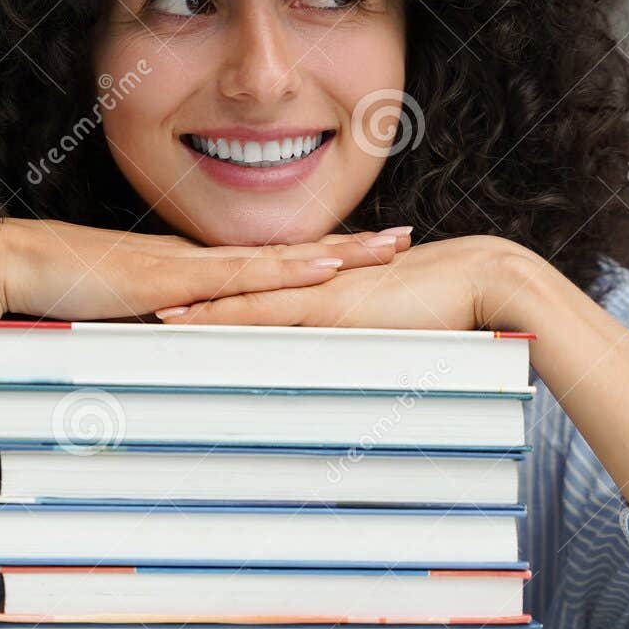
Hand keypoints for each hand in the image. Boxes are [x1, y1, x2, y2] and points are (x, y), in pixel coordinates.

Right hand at [0, 218, 413, 321]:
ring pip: (282, 258)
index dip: (319, 257)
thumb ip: (153, 340)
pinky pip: (243, 277)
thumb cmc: (57, 293)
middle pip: (292, 253)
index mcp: (196, 271)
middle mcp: (204, 262)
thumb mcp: (120, 323)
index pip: (271, 265)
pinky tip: (325, 271)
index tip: (363, 254)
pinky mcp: (176, 279)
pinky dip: (287, 274)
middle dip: (352, 246)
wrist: (14, 263)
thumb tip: (169, 366)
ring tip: (390, 246)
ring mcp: (193, 266)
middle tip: (405, 238)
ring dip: (338, 252)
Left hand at [154, 235, 535, 329]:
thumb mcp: (397, 321)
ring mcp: (318, 292)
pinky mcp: (329, 307)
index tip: (184, 305)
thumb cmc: (449, 303)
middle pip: (241, 290)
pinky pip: (267, 314)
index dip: (221, 296)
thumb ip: (370, 330)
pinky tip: (195, 326)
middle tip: (146, 305)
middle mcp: (314, 283)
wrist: (482, 280)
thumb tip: (360, 348)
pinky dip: (227, 319)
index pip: (263, 290)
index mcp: (327, 285)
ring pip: (242, 299)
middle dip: (194, 299)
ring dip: (197, 310)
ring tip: (152, 316)